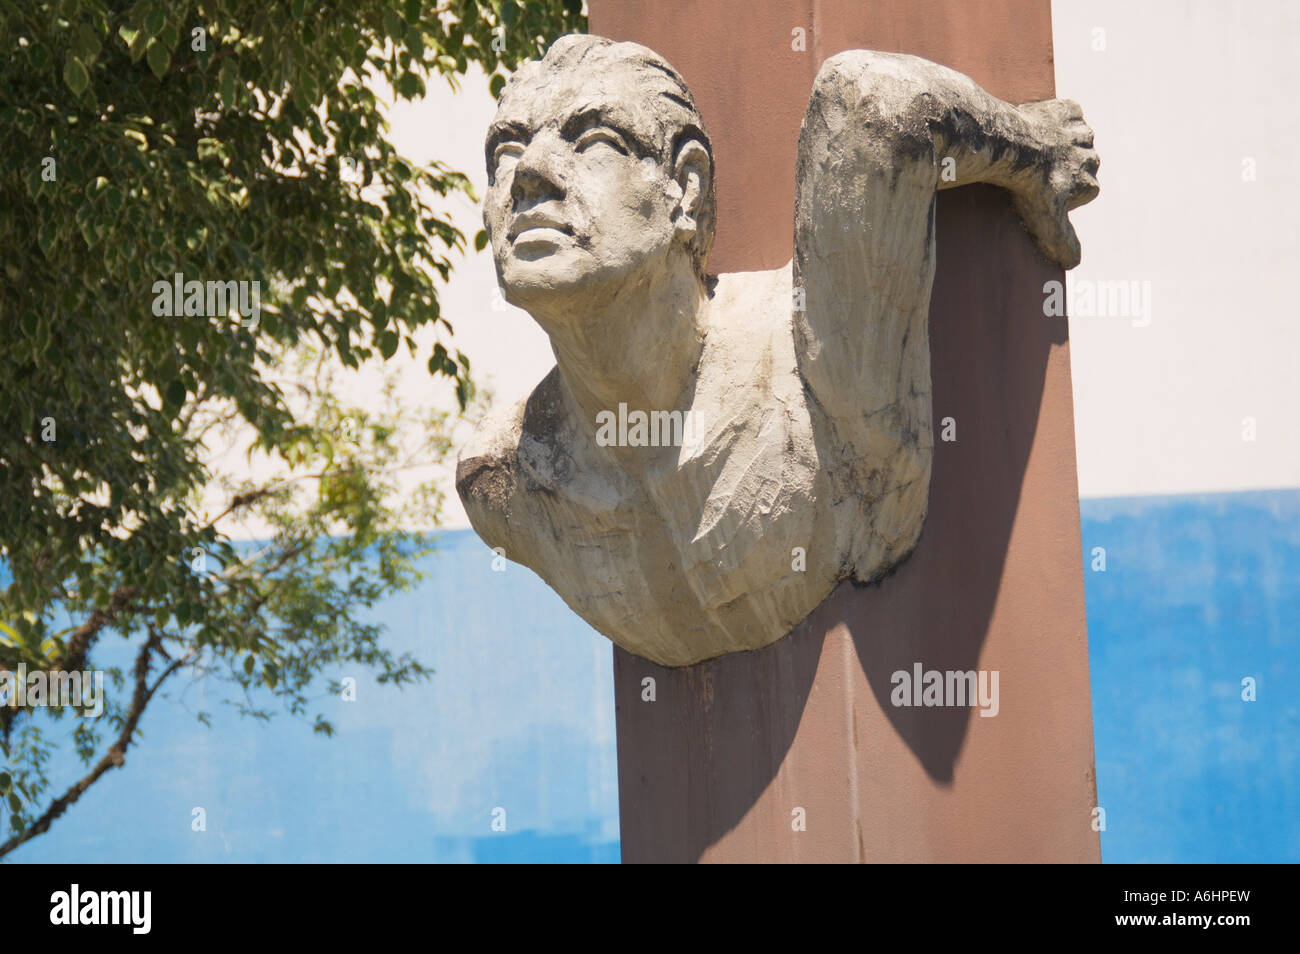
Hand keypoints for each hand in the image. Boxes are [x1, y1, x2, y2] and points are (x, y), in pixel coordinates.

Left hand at [1013, 98, 1099, 268]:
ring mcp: (1082, 130)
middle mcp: (1093, 154)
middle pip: (1074, 167)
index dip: (1056, 196)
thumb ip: (1063, 241)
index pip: (1078, 193)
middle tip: (1028, 174)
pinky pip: (1064, 114)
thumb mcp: (1046, 220)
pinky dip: (1050, 121)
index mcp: (1091, 181)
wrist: (1012, 145)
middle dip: (1054, 170)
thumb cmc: (1028, 185)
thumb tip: (1073, 263)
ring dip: (1052, 146)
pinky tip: (1032, 130)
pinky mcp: (1068, 109)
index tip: (1037, 194)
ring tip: (1028, 153)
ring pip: (1069, 140)